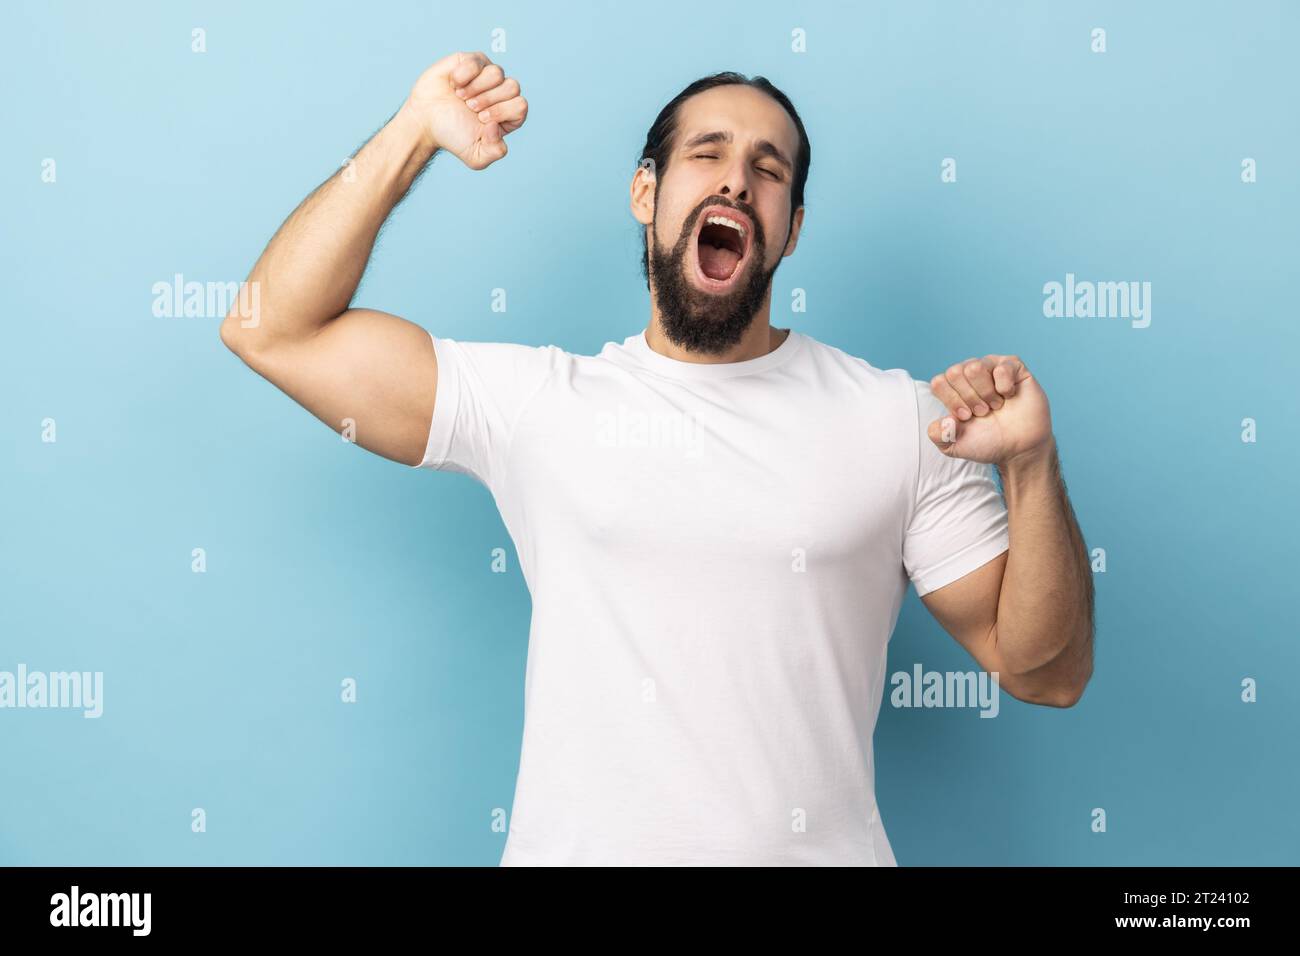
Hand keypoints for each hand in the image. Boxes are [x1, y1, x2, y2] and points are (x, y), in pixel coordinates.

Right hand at [403, 51, 527, 169]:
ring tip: (461, 97)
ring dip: (476, 88)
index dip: (502, 111)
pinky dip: (464, 75)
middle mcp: (501, 93)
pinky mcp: (471, 62)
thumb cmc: (452, 136)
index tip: (481, 120)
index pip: (521, 106)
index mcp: (508, 115)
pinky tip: (454, 84)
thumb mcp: (476, 157)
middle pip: (513, 87)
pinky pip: (477, 61)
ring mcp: (487, 75)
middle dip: (489, 99)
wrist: (425, 121)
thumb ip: (495, 152)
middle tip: (470, 108)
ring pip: (497, 72)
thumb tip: (496, 126)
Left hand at [926, 354, 1052, 465]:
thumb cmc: (986, 441)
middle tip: (983, 412)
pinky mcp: (1013, 366)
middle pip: (954, 372)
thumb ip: (939, 435)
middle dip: (969, 398)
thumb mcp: (954, 445)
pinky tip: (1009, 396)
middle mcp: (968, 373)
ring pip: (975, 367)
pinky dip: (1005, 388)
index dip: (952, 402)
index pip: (938, 382)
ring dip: (986, 394)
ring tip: (996, 405)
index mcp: (951, 386)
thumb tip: (943, 421)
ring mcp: (990, 366)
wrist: (1018, 447)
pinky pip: (1001, 369)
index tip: (966, 417)